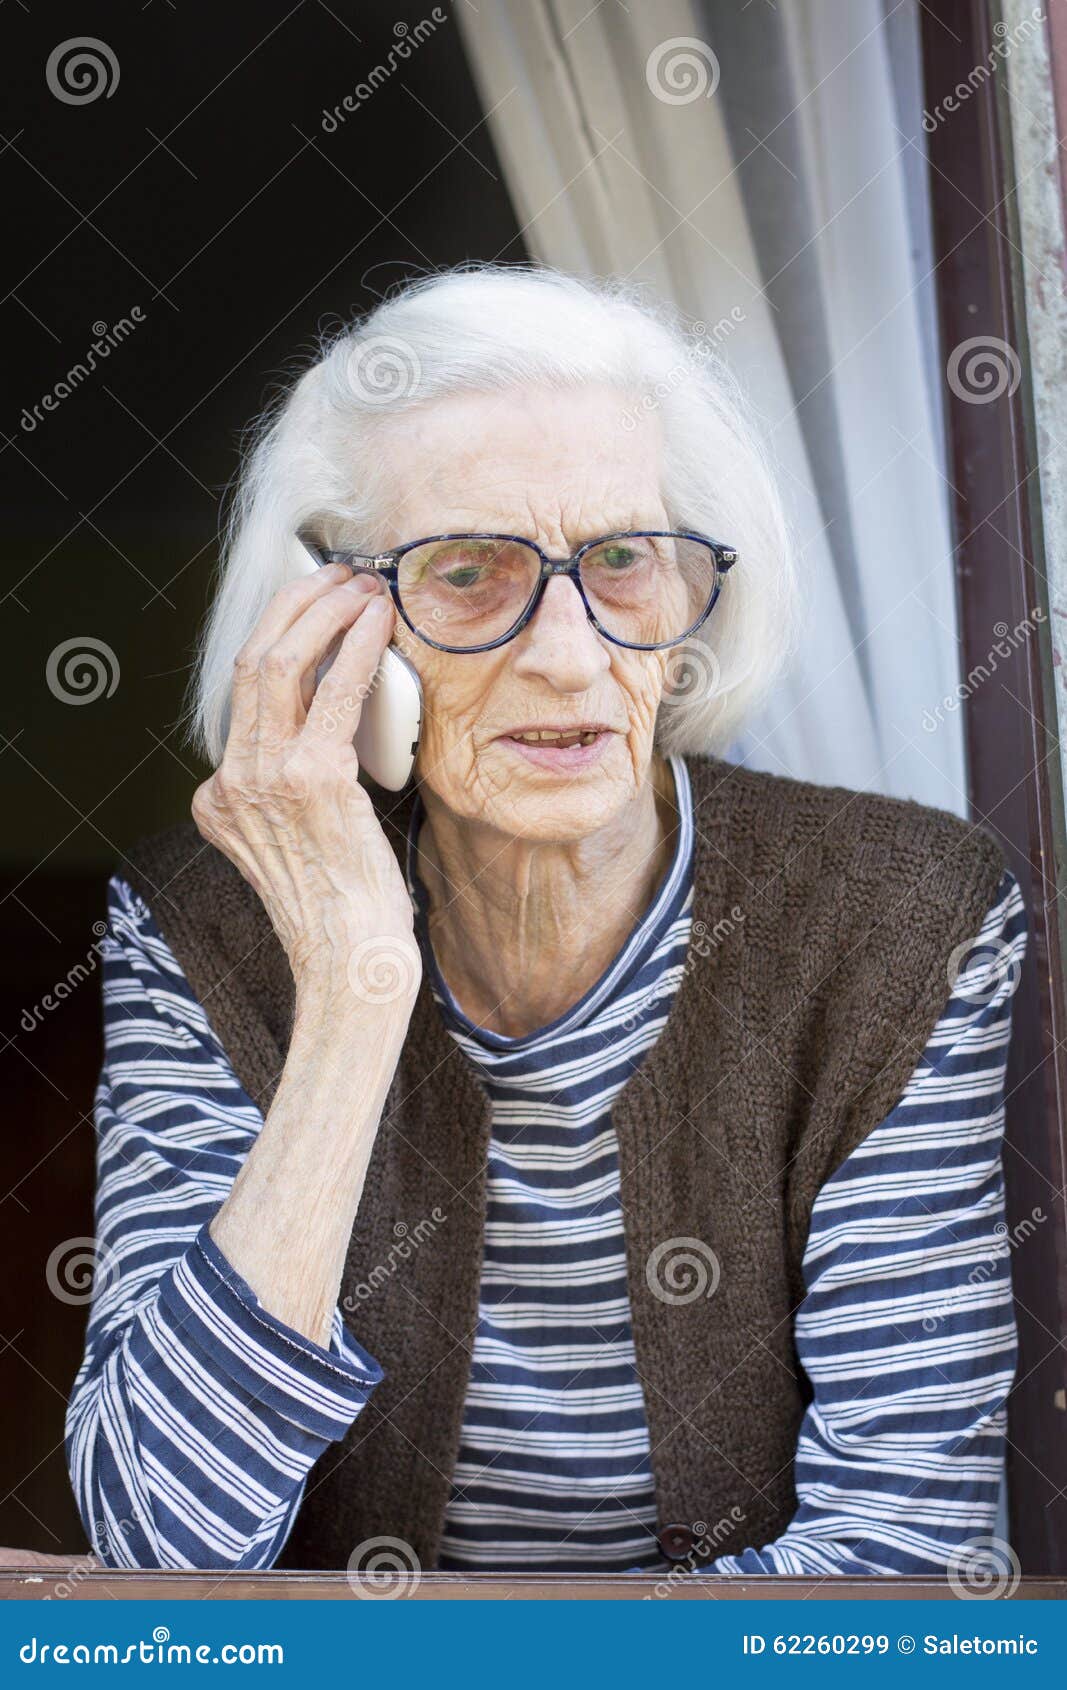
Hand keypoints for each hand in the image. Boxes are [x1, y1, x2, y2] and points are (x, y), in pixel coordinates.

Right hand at [192, 564, 421, 1007]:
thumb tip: (349, 725)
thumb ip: (306, 788)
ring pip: (278, 661)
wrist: (352, 963)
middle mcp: (229, 785)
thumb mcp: (307, 843)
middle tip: (336, 576)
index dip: (280, 636)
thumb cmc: (347, 910)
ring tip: (362, 585)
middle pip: (249, 663)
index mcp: (220, 800)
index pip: (244, 699)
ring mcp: (263, 780)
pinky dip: (357, 645)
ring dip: (324, 610)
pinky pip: (332, 690)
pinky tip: (380, 620)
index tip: (316, 606)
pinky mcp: (311, 780)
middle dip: (293, 605)